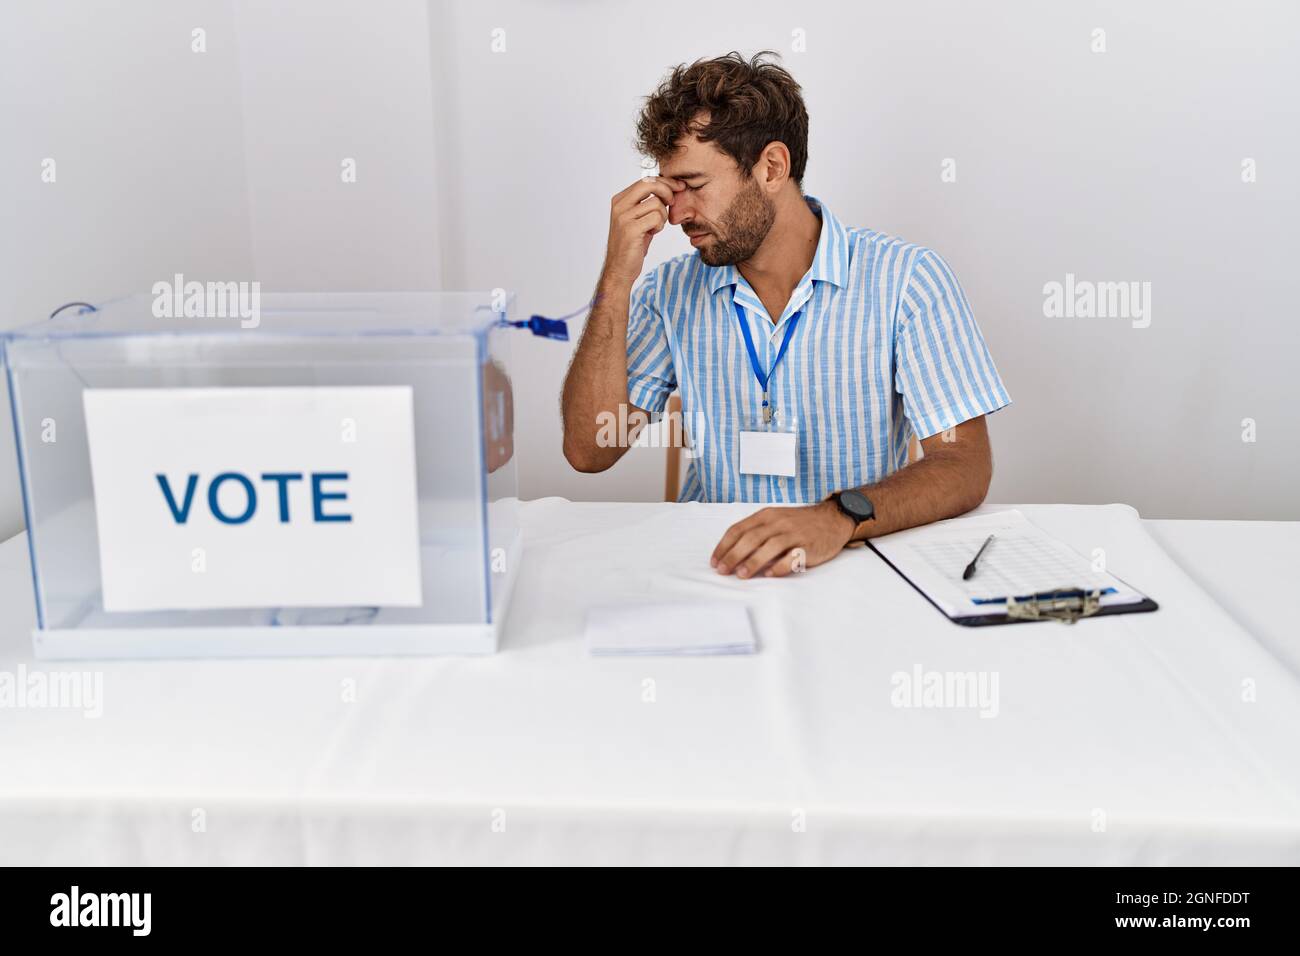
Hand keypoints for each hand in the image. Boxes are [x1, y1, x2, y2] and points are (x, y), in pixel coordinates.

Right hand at [602, 176, 684, 285]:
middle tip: (673, 202)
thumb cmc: (632, 245)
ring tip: (655, 227)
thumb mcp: (638, 219)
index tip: (679, 186)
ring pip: (656, 204)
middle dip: (667, 191)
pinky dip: (659, 226)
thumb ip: (648, 203)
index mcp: (620, 200)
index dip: (665, 182)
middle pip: (650, 184)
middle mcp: (619, 205)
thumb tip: (668, 188)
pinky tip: (652, 233)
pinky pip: (656, 218)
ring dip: (662, 216)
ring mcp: (623, 217)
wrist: (619, 269)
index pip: (646, 180)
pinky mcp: (630, 229)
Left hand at [710, 500, 856, 578]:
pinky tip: (769, 574)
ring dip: (753, 561)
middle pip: (751, 538)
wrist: (833, 519)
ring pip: (769, 546)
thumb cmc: (799, 523)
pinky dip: (779, 566)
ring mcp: (794, 533)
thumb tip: (732, 554)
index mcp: (766, 515)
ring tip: (741, 575)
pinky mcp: (808, 546)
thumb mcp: (776, 520)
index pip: (739, 529)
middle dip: (734, 555)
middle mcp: (778, 522)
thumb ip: (756, 533)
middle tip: (723, 570)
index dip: (724, 546)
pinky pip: (792, 557)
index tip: (715, 561)